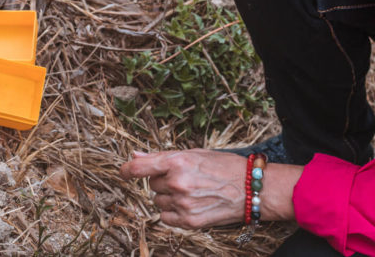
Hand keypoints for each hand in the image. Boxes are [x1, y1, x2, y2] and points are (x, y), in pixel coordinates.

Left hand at [120, 149, 300, 228]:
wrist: (251, 188)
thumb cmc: (223, 166)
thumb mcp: (193, 153)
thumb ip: (161, 157)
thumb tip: (135, 156)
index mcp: (177, 161)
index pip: (138, 168)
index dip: (126, 170)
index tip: (123, 172)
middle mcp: (177, 182)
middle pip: (151, 184)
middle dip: (162, 180)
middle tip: (183, 178)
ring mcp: (183, 203)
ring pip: (158, 201)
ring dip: (168, 196)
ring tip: (190, 191)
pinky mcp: (189, 221)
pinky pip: (165, 217)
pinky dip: (172, 212)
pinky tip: (189, 204)